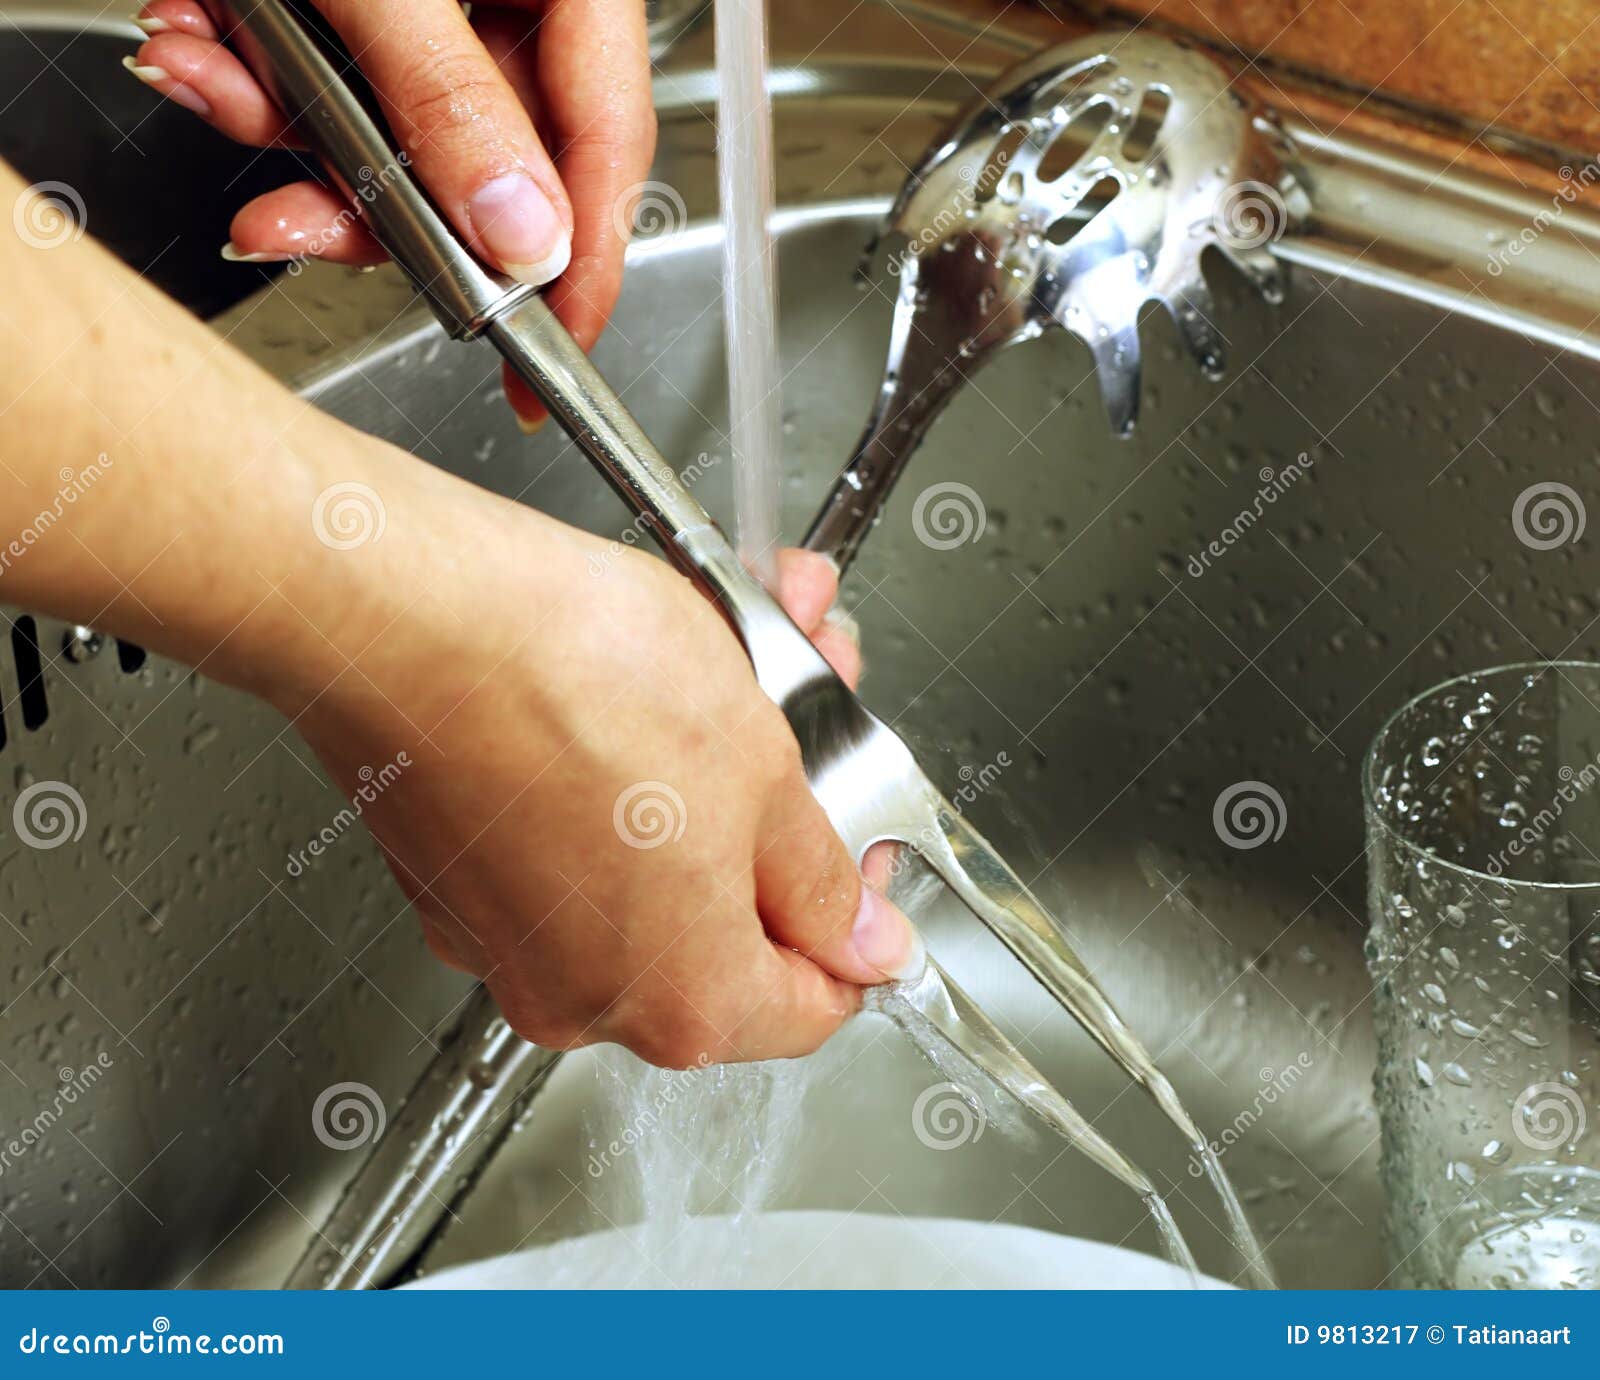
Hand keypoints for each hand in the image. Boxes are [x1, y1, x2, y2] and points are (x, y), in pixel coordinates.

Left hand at [127, 0, 655, 428]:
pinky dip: (251, 84)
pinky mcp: (363, 15)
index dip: (583, 265)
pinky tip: (206, 42)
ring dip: (285, 134)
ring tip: (214, 78)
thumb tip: (521, 238)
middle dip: (371, 200)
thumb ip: (450, 104)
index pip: (608, 146)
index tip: (552, 351)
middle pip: (485, 164)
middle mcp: (512, 2)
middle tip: (301, 225)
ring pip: (393, 141)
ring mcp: (436, 11)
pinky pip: (330, 93)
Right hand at [261, 447, 912, 1065]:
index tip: (861, 838)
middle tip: (808, 702)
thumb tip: (863, 941)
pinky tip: (646, 670)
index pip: (814, 1004)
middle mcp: (583, 999)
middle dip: (783, 799)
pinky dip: (622, 768)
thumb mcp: (763, 770)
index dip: (857, 916)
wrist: (408, 614)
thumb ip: (823, 875)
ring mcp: (509, 940)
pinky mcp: (455, 875)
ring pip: (654, 864)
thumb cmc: (575, 683)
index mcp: (684, 1003)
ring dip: (712, 759)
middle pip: (730, 922)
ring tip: (736, 646)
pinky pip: (574, 839)